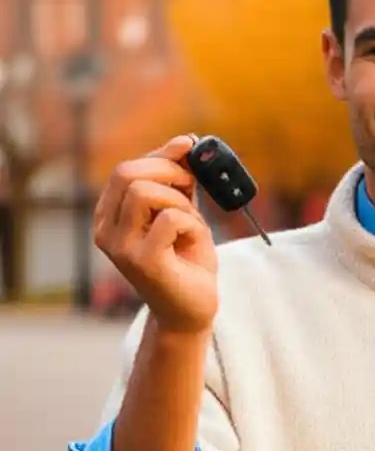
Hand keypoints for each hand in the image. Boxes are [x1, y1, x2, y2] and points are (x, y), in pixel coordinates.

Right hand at [94, 134, 217, 333]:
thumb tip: (188, 141)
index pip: (125, 169)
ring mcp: (119, 247)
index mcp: (109, 216)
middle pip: (127, 173)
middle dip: (170, 172)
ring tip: (190, 225)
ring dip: (180, 201)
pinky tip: (191, 243)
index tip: (191, 155)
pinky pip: (170, 218)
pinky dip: (191, 224)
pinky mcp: (142, 262)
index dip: (162, 157)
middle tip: (192, 191)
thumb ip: (180, 180)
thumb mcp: (183, 211)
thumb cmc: (186, 258)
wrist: (191, 309)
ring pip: (145, 192)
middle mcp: (105, 230)